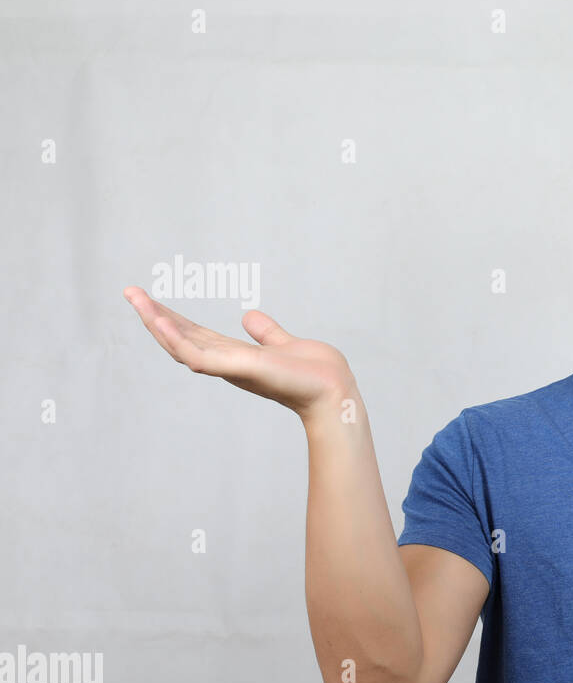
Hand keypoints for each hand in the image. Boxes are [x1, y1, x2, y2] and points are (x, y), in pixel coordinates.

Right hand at [123, 286, 354, 421]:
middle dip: (154, 317)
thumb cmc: (315, 374)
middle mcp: (228, 363)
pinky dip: (177, 340)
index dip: (172, 319)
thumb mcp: (283, 344)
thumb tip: (248, 316)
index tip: (150, 300)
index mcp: (235, 356)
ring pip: (182, 346)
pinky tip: (160, 322)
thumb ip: (266, 332)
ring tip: (135, 299)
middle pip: (181, 338)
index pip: (195, 335)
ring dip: (157, 323)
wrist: (333, 391)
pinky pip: (198, 357)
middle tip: (129, 292)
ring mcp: (230, 367)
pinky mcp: (237, 370)